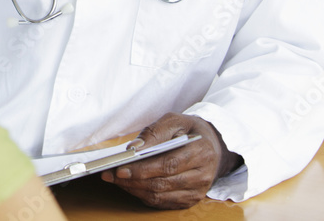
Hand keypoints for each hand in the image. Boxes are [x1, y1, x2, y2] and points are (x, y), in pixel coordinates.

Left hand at [100, 113, 241, 208]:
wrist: (212, 145)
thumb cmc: (190, 131)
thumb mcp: (175, 120)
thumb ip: (156, 132)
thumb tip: (134, 148)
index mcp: (201, 152)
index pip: (169, 165)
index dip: (143, 169)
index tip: (121, 168)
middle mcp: (202, 175)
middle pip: (163, 183)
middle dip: (133, 180)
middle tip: (111, 175)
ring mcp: (197, 191)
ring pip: (161, 196)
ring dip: (135, 189)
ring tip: (115, 180)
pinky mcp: (190, 200)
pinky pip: (163, 202)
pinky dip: (143, 195)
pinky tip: (130, 186)